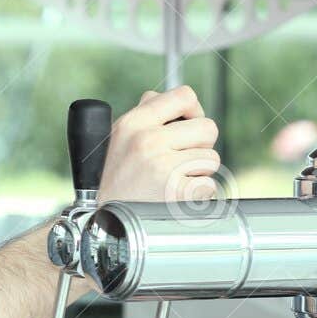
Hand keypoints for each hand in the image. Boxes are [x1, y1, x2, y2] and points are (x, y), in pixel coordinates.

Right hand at [96, 86, 220, 204]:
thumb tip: (170, 99)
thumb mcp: (120, 138)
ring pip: (211, 158)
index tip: (189, 125)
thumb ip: (145, 115)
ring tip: (175, 180)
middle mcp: (148, 140)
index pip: (184, 95)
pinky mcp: (175, 192)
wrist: (105, 222)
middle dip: (202, 145)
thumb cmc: (117, 180)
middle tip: (183, 159)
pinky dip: (198, 194)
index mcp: (135, 122)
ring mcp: (162, 166)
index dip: (194, 110)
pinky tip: (177, 197)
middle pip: (208, 127)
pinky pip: (209, 185)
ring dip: (199, 172)